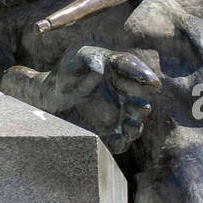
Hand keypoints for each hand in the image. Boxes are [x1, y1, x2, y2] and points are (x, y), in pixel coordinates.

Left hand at [2, 46, 160, 155]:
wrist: (50, 95)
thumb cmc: (67, 72)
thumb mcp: (75, 59)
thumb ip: (88, 61)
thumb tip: (99, 72)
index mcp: (119, 72)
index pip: (134, 73)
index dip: (144, 78)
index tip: (153, 84)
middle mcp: (123, 94)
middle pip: (140, 102)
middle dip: (141, 107)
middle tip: (137, 107)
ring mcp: (117, 115)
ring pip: (134, 125)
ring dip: (135, 126)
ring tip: (129, 126)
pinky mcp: (108, 133)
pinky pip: (119, 142)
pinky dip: (120, 143)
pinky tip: (117, 140)